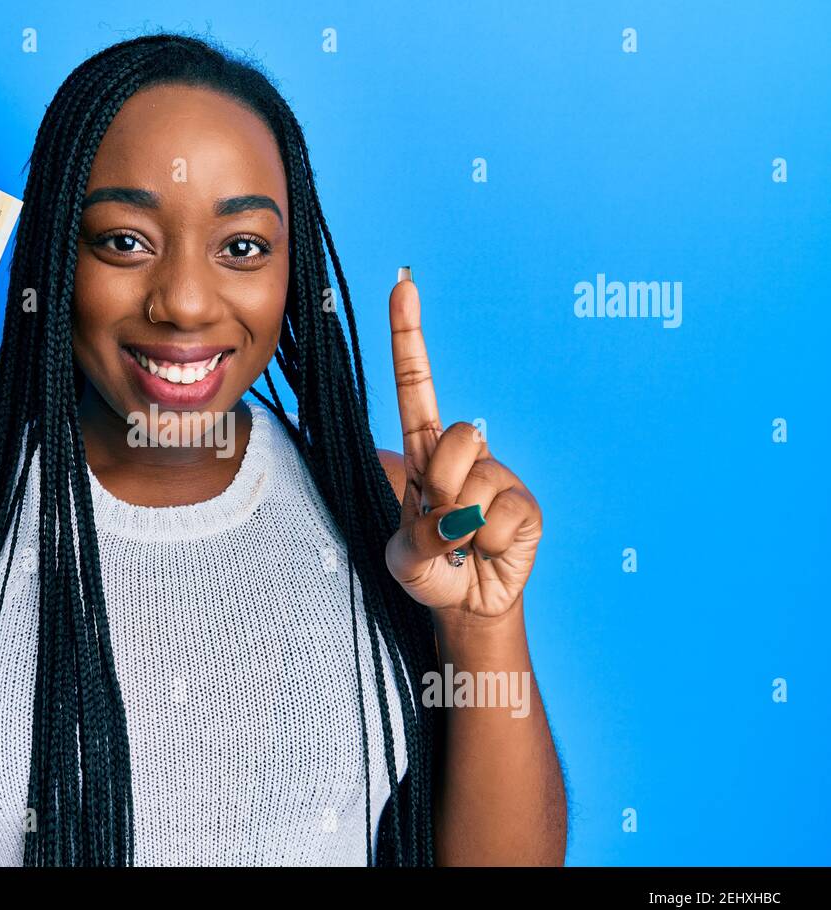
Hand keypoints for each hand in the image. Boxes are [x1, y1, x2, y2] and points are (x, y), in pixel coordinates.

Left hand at [383, 269, 541, 623]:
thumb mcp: (401, 558)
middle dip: (443, 487)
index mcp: (424, 453)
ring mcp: (498, 477)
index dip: (408, 338)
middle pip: (456, 437)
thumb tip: (459, 515)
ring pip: (478, 480)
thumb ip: (415, 537)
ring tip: (463, 543)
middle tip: (441, 525)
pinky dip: (489, 543)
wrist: (466, 605)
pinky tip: (488, 551)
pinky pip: (503, 515)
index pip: (415, 387)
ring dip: (463, 524)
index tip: (404, 287)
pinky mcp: (526, 506)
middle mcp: (464, 456)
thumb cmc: (429, 570)